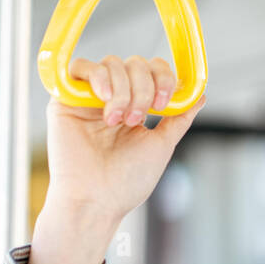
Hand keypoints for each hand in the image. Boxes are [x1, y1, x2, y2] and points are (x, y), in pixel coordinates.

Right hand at [44, 54, 205, 221]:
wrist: (97, 201)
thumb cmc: (126, 182)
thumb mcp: (162, 144)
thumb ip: (179, 117)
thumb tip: (199, 94)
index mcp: (135, 107)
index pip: (152, 71)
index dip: (163, 78)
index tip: (163, 104)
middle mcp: (112, 99)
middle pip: (134, 63)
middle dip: (143, 88)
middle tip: (137, 119)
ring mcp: (89, 97)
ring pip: (112, 62)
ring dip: (123, 90)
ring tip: (117, 120)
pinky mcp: (65, 98)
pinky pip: (80, 66)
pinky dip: (98, 76)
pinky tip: (104, 97)